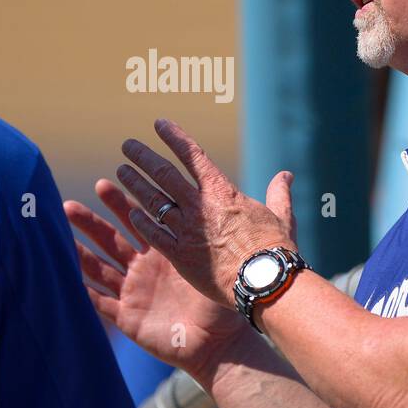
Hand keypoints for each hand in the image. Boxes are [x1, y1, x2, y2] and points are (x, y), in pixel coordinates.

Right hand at [65, 179, 248, 379]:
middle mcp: (144, 268)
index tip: (105, 181)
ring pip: (99, 267)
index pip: (138, 220)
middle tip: (69, 205)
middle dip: (91, 222)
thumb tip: (246, 195)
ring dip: (78, 252)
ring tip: (57, 236)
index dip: (120, 203)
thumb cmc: (223, 304)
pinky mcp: (128, 318)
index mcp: (164, 252)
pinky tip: (63, 278)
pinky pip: (100, 303)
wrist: (221, 345)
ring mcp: (134, 292)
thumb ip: (215, 232)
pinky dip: (82, 291)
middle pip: (111, 239)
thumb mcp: (217, 262)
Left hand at [114, 119, 296, 308]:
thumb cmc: (275, 249)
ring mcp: (186, 230)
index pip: (192, 155)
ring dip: (134, 184)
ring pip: (152, 200)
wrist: (264, 283)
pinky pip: (153, 234)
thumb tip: (286, 175)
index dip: (174, 137)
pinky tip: (130, 213)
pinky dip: (140, 221)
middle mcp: (198, 206)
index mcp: (221, 191)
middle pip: (162, 174)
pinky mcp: (179, 256)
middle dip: (142, 157)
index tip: (159, 124)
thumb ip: (279, 193)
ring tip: (120, 172)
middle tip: (127, 146)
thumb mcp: (281, 215)